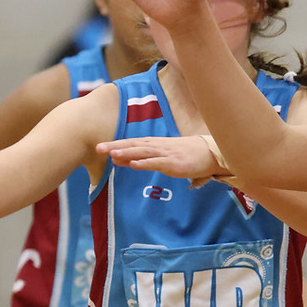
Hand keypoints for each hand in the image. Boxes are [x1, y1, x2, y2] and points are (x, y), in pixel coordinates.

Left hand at [98, 134, 219, 180]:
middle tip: (98, 148)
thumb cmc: (184, 154)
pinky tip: (134, 164)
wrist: (209, 153)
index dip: (115, 144)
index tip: (99, 147)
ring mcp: (165, 154)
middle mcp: (157, 146)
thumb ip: (139, 158)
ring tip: (112, 154)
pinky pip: (157, 163)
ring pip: (143, 152)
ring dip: (127, 152)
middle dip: (116, 146)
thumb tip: (119, 160)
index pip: (131, 143)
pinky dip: (145, 163)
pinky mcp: (174, 163)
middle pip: (133, 145)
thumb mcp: (160, 156)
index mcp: (153, 144)